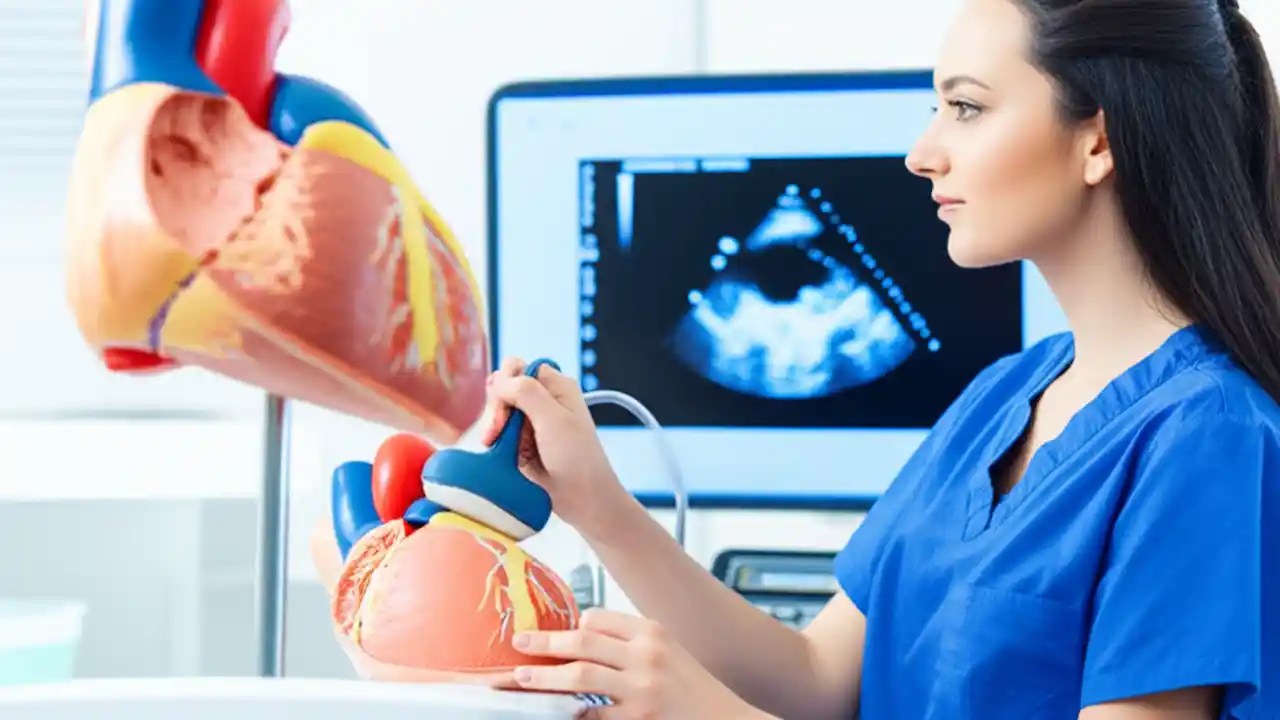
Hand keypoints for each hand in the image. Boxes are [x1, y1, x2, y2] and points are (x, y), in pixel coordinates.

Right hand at [481, 357, 631, 536]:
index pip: (518, 368)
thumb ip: (526, 392)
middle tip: (498, 431)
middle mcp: (545, 399)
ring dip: (495, 427)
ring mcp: (533, 421)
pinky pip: (500, 433)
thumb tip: (499, 379)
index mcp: (556, 386)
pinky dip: (497, 441)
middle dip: (497, 409)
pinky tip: (499, 451)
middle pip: (504, 389)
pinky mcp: (523, 441)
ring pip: (500, 411)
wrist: (582, 498)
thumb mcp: (553, 419)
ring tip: (497, 444)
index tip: (505, 408)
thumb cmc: (576, 458)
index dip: (506, 384)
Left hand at [496, 608, 763, 719]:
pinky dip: (569, 713)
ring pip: (579, 676)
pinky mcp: (638, 719)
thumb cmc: (694, 690)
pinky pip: (590, 715)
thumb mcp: (669, 653)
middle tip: (519, 643)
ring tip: (522, 678)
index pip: (598, 618)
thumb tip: (581, 636)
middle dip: (545, 642)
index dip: (571, 626)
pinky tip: (554, 712)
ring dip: (545, 677)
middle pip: (582, 641)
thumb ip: (631, 644)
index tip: (554, 634)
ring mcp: (642, 689)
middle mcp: (647, 655)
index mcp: (652, 632)